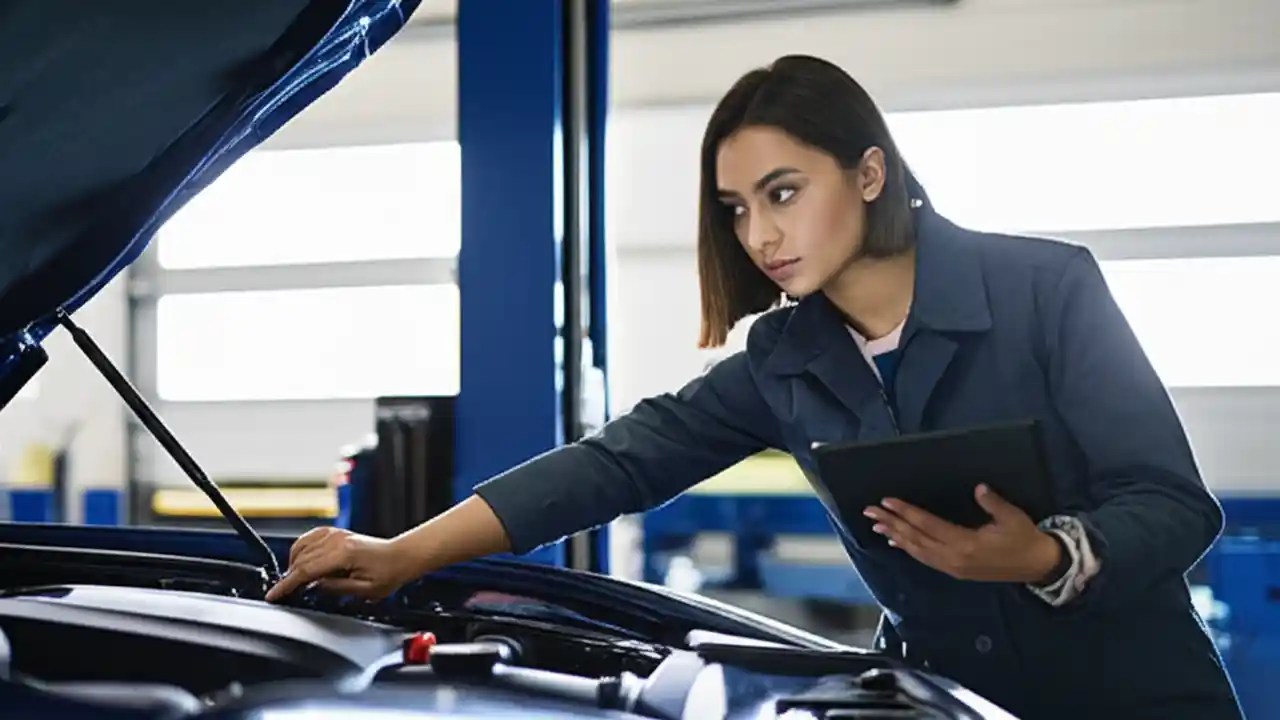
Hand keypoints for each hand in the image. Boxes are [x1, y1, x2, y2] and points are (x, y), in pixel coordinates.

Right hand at [264, 527, 417, 602]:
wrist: (402, 557)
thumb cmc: (389, 574)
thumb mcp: (364, 591)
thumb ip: (336, 588)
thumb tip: (314, 586)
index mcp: (343, 554)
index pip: (306, 570)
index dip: (287, 584)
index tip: (274, 595)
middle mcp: (337, 540)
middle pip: (300, 558)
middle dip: (289, 577)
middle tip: (286, 593)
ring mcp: (336, 534)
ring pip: (301, 546)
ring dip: (294, 563)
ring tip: (297, 581)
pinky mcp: (337, 533)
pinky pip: (310, 538)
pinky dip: (301, 549)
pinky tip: (302, 561)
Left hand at [863, 484, 1061, 583]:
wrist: (1037, 566)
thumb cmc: (1024, 538)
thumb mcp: (1013, 517)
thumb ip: (994, 503)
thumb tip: (978, 488)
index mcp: (966, 544)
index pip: (928, 525)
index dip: (907, 513)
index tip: (887, 501)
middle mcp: (954, 558)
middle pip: (916, 539)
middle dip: (892, 523)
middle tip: (870, 511)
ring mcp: (953, 567)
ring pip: (917, 551)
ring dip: (896, 537)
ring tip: (877, 525)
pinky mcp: (955, 571)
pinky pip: (925, 559)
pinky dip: (909, 549)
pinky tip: (896, 542)